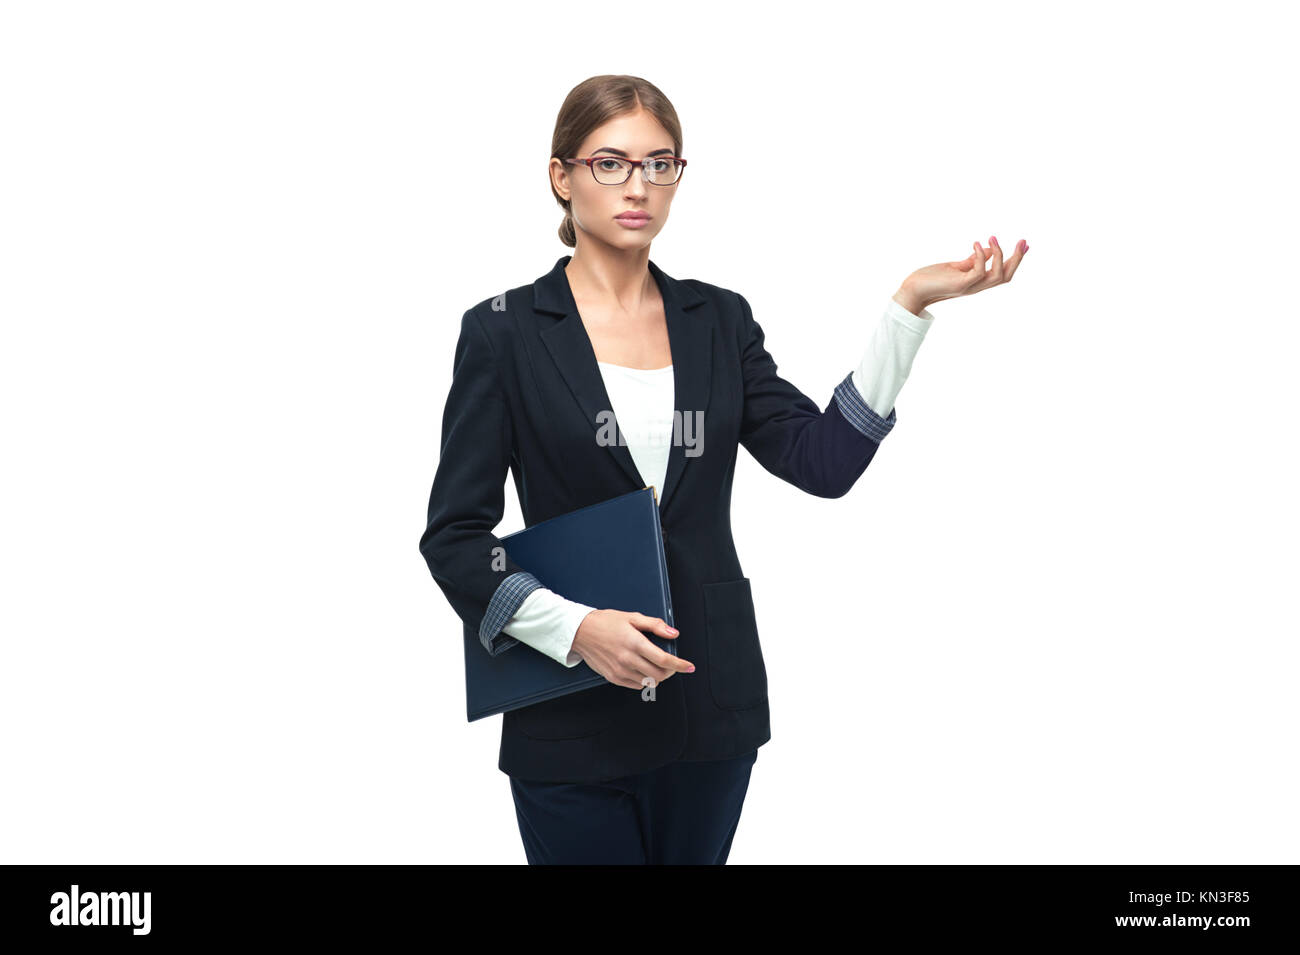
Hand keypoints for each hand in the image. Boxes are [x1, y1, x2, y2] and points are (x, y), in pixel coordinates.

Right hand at [571, 609, 693, 690]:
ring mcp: (620, 671)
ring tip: (657, 666)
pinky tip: (643, 669)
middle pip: (659, 674)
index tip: (689, 666)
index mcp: (634, 642)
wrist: (580, 632)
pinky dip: (645, 680)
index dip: (680, 665)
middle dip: (671, 670)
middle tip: (672, 663)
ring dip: (658, 676)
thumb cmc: (605, 622)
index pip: (664, 659)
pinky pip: (637, 685)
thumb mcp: (632, 617)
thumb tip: (673, 633)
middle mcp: (627, 659)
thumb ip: (655, 625)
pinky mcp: (613, 677)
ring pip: (649, 682)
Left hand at [894, 236, 1028, 313]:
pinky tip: (975, 243)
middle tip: (1023, 241)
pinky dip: (981, 256)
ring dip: (999, 255)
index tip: (1025, 244)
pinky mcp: (960, 284)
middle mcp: (977, 286)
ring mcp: (969, 286)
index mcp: (977, 282)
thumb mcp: (956, 266)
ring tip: (993, 237)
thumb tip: (987, 249)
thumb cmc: (932, 278)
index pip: (1003, 272)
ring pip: (997, 276)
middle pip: (1006, 276)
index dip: (1015, 259)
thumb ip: (972, 260)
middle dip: (1017, 259)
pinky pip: (979, 271)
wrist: (913, 289)